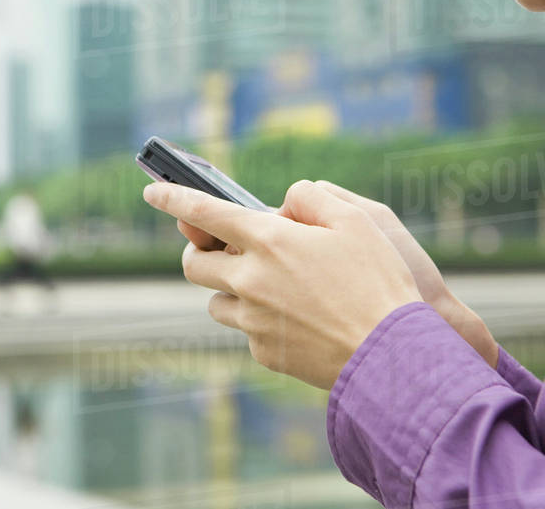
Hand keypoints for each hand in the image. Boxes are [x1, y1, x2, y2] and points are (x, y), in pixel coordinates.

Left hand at [173, 180, 498, 369]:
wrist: (394, 355)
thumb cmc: (381, 280)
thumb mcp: (356, 218)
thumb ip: (310, 197)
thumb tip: (282, 205)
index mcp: (269, 241)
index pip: (203, 213)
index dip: (173, 197)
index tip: (151, 190)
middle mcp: (250, 281)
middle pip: (195, 264)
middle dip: (198, 250)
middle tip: (219, 246)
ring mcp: (254, 321)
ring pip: (217, 302)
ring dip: (232, 288)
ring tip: (272, 284)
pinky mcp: (266, 352)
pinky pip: (247, 331)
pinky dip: (261, 320)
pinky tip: (299, 319)